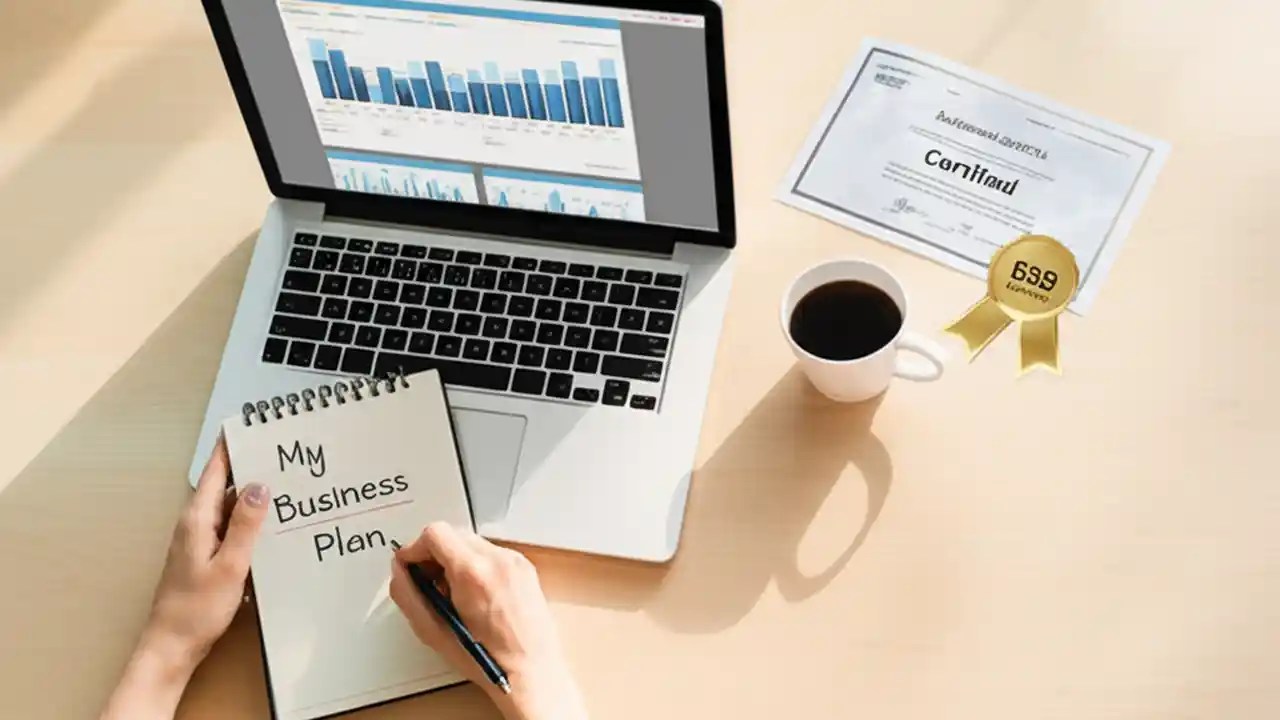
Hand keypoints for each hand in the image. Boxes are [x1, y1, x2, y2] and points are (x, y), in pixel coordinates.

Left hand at [100, 437, 269, 719]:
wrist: (171, 646)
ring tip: (285, 482)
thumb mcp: (230, 565)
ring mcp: (198, 540)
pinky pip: (229, 527)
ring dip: (252, 495)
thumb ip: (246, 524)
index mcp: (197, 519)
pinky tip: (270, 525)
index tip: (248, 424)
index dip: (230, 446)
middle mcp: (195, 523)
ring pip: (229, 507)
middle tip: (281, 451)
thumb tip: (259, 485)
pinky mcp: (205, 556)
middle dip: (249, 466)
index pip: (214, 471)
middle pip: (223, 485)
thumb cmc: (197, 608)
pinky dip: (248, 520)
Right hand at [390, 523, 586, 719]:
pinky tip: (473, 594)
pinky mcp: (525, 567)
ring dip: (454, 560)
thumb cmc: (490, 660)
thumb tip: (400, 574)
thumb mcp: (435, 632)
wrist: (532, 671)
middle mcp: (497, 559)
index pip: (434, 533)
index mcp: (473, 572)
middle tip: (428, 581)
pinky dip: (476, 566)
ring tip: (452, 592)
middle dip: (434, 554)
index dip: (414, 548)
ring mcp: (514, 561)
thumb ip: (409, 596)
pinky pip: (491, 554)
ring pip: (472, 543)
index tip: (409, 564)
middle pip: (453, 534)